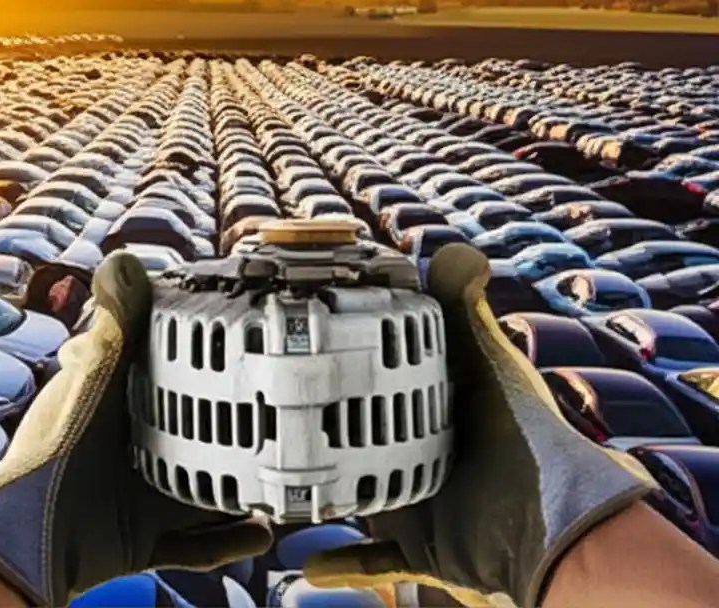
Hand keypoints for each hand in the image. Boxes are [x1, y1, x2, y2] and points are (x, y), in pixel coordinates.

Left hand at [0, 252, 271, 605]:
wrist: (31, 540)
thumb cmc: (53, 455)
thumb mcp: (92, 379)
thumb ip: (114, 327)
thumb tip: (125, 259)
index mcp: (109, 404)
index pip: (157, 375)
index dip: (193, 364)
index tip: (237, 355)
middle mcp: (124, 449)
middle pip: (186, 435)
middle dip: (228, 432)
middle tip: (272, 420)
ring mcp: (133, 495)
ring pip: (201, 491)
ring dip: (239, 490)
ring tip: (277, 479)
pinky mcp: (140, 538)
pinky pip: (196, 542)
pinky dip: (228, 539)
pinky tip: (259, 529)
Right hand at [306, 244, 651, 607]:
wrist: (545, 523)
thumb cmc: (521, 435)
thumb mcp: (487, 361)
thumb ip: (464, 310)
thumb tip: (455, 248)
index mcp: (431, 403)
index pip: (378, 374)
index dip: (342, 358)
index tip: (299, 344)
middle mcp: (419, 448)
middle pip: (358, 433)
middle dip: (317, 426)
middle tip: (265, 411)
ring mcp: (415, 497)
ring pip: (354, 492)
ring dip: (321, 489)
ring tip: (272, 476)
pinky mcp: (415, 543)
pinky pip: (369, 557)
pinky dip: (339, 561)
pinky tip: (306, 560)